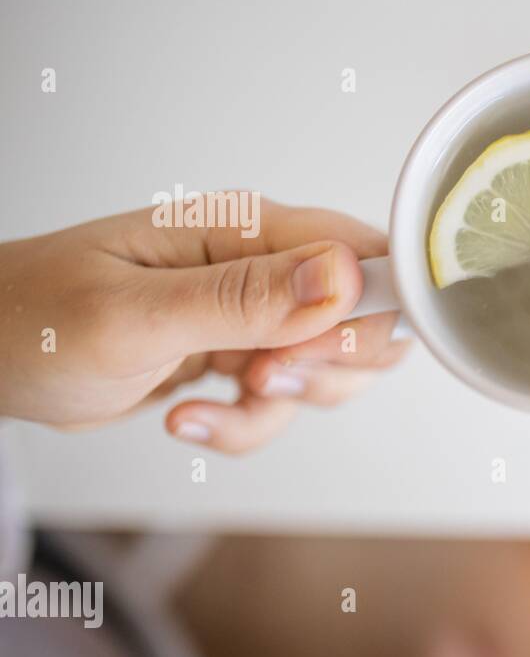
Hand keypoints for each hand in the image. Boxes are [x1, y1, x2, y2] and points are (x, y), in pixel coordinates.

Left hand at [0, 198, 409, 452]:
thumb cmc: (32, 319)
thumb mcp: (135, 315)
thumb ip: (243, 298)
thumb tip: (343, 277)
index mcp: (247, 230)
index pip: (364, 253)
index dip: (368, 310)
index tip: (315, 354)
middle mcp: (262, 266)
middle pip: (364, 320)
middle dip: (326, 369)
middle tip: (257, 379)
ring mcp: (253, 314)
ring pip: (328, 372)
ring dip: (278, 407)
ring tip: (209, 402)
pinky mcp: (237, 356)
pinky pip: (281, 404)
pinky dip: (243, 426)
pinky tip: (185, 417)